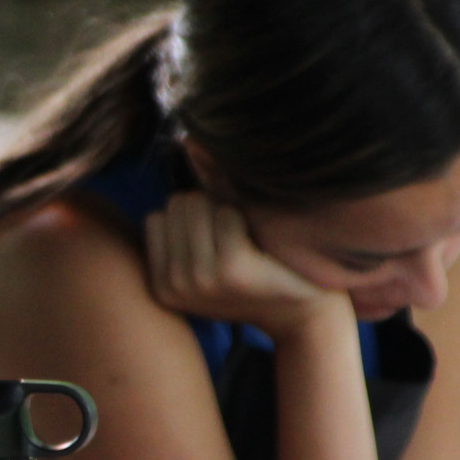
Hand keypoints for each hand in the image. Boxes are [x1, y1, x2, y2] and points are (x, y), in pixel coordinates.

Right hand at [143, 192, 355, 342]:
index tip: (213, 241)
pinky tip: (260, 241)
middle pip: (176, 206)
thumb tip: (188, 145)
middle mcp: (174, 285)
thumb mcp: (205, 263)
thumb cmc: (256, 278)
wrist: (304, 313)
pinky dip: (246, 216)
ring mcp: (200, 279)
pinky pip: (227, 213)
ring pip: (197, 204)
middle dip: (205, 209)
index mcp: (160, 286)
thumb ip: (184, 227)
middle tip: (234, 237)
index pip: (155, 218)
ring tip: (245, 238)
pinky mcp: (231, 268)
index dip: (188, 218)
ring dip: (225, 210)